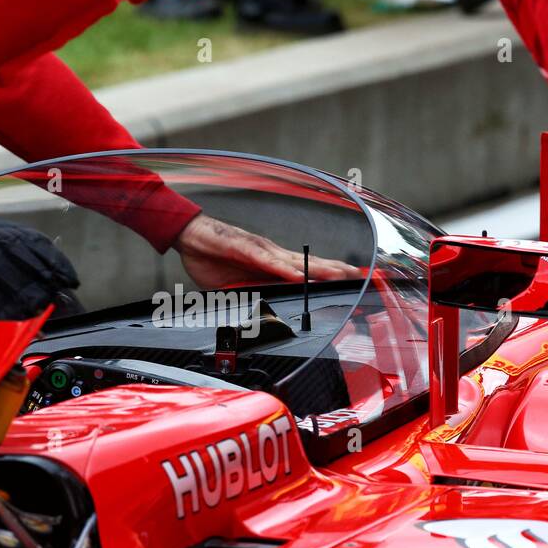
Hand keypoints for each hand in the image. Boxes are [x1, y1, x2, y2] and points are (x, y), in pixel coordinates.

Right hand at [171, 214, 360, 287]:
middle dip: (334, 269)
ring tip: (338, 275)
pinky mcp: (243, 248)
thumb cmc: (211, 259)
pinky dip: (284, 268)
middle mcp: (270, 254)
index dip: (328, 275)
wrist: (188, 236)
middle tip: (359, 275)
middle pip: (308, 263)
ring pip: (293, 261)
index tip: (350, 282)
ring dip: (317, 269)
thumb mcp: (236, 286)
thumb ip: (253, 295)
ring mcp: (259, 250)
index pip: (305, 270)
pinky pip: (266, 261)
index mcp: (270, 264)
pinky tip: (299, 275)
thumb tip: (265, 311)